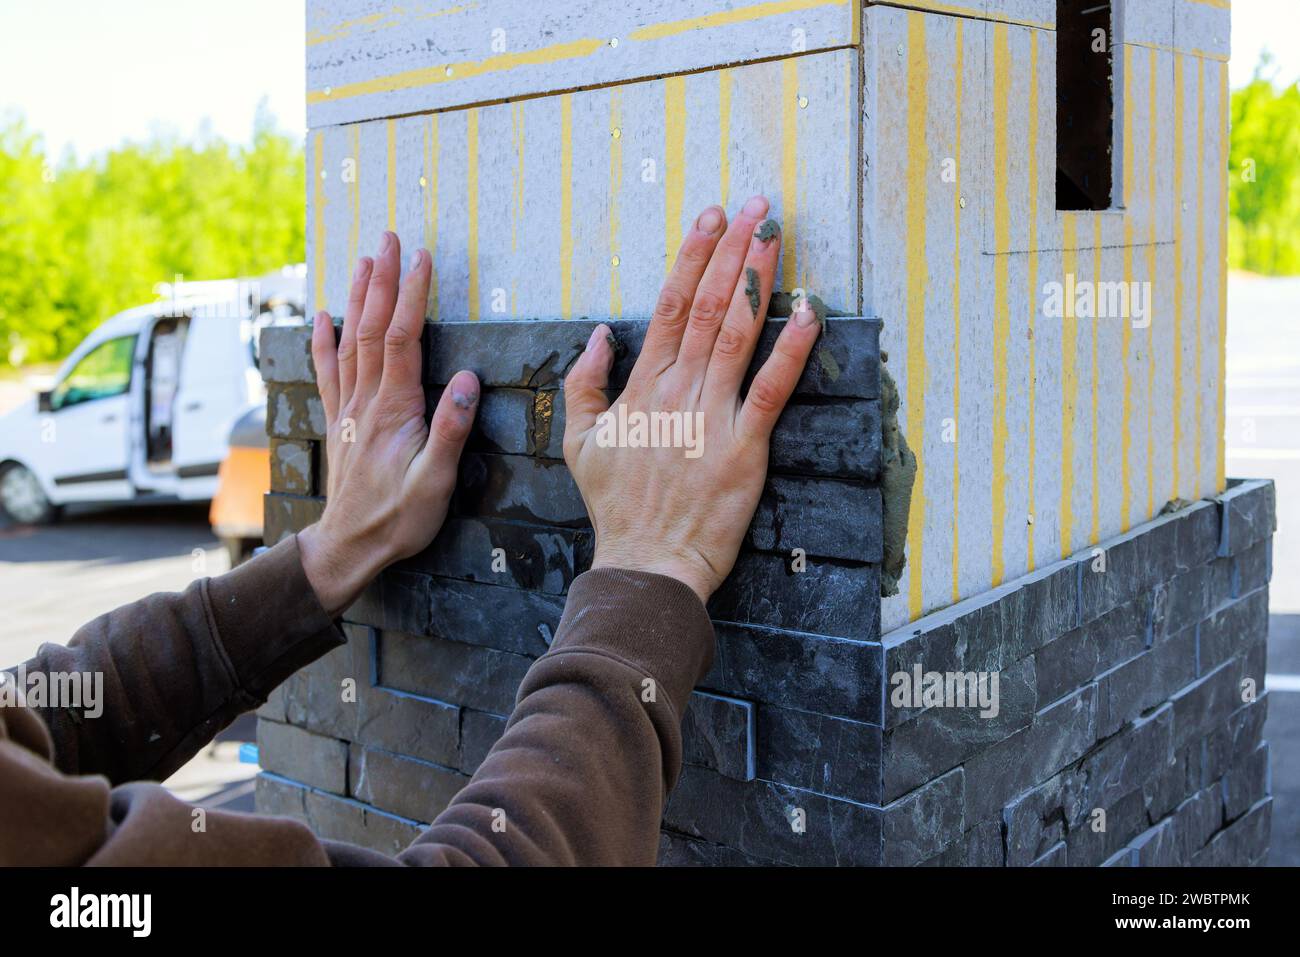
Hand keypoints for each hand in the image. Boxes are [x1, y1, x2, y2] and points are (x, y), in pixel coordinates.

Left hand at [298, 231, 479, 615]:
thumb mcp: (437, 481)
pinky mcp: (340, 422)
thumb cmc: (398, 519)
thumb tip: (469, 380)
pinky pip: (327, 371)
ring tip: (365, 260)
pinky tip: (322, 316)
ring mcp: (349, 410)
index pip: (403, 339)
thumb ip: (452, 429)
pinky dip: (323, 340)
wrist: (349, 546)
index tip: (422, 259)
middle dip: (383, 280)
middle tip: (390, 239)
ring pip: (349, 341)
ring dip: (358, 298)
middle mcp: (367, 401)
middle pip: (373, 328)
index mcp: (395, 410)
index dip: (412, 296)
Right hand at [562, 196, 821, 602]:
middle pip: (710, 306)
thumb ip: (583, 385)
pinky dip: (791, 352)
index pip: (671, 306)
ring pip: (738, 334)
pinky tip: (810, 314)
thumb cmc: (616, 505)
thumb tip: (599, 336)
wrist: (646, 560)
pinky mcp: (745, 448)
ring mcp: (713, 417)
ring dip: (759, 280)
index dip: (693, 257)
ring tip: (775, 235)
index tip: (711, 218)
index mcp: (642, 386)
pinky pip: (771, 391)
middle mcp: (678, 390)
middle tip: (755, 206)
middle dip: (733, 250)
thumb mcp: (578, 442)